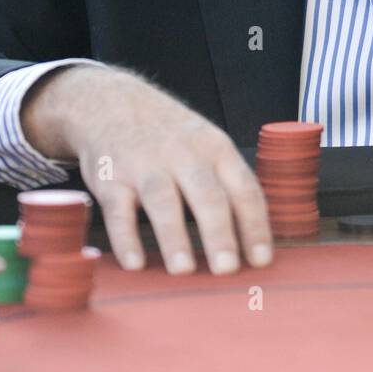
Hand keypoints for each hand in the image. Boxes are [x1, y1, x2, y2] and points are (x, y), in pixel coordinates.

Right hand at [21, 65, 271, 274]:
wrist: (112, 101)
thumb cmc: (171, 135)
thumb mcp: (207, 143)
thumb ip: (228, 183)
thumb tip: (255, 239)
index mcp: (216, 148)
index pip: (243, 188)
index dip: (255, 225)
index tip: (262, 260)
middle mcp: (183, 155)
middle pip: (207, 195)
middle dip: (219, 234)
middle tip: (228, 269)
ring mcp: (145, 165)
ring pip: (163, 201)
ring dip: (174, 237)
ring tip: (183, 270)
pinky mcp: (111, 178)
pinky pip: (118, 210)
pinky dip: (126, 238)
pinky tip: (135, 264)